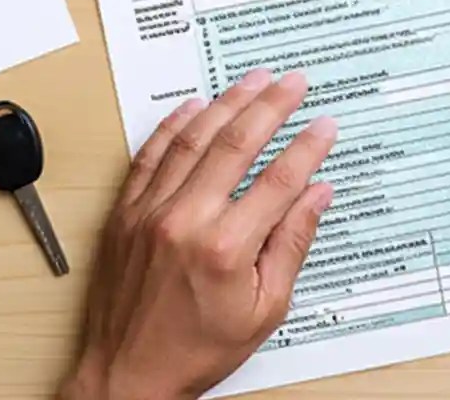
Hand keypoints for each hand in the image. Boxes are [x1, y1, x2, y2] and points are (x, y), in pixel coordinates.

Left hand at [59, 69, 335, 399]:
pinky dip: (172, 127)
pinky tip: (193, 106)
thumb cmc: (195, 351)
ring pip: (193, 140)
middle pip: (237, 145)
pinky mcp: (125, 214)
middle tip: (293, 82)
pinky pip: (150, 156)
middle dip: (271, 106)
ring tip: (252, 80)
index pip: (278, 180)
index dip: (306, 147)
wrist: (128, 376)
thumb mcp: (263, 310)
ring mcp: (150, 212)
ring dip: (226, 104)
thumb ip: (291, 245)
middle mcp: (185, 221)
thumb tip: (317, 195)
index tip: (325, 125)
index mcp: (226, 248)